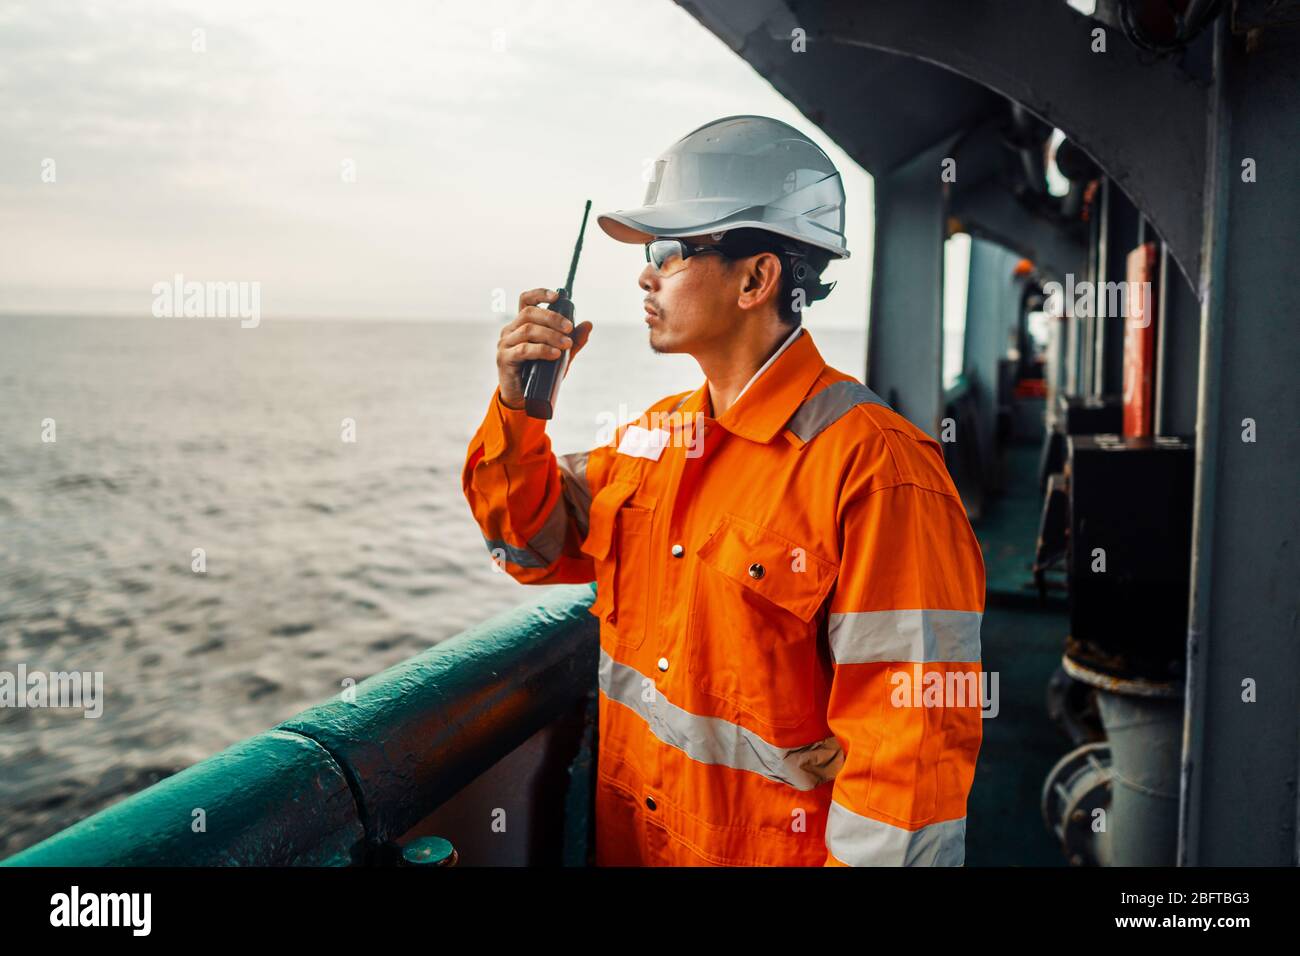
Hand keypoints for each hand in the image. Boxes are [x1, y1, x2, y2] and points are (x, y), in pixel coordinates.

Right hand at [497, 288, 593, 408]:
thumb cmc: (539, 373)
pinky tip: (554, 354)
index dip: (540, 294)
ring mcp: (505, 344)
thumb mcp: (560, 355)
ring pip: (528, 330)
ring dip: (550, 335)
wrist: (523, 399)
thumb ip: (573, 340)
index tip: (557, 296)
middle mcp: (510, 330)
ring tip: (566, 344)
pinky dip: (542, 350)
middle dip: (552, 318)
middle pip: (529, 313)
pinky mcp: (504, 359)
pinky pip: (524, 349)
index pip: (526, 301)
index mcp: (521, 324)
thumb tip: (588, 324)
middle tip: (569, 328)